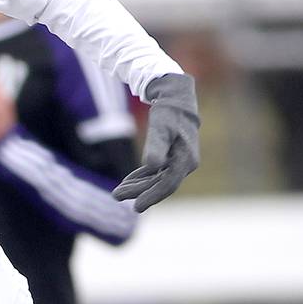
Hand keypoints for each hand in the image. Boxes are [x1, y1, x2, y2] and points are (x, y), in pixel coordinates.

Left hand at [114, 72, 199, 210]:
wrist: (176, 96)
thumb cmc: (168, 112)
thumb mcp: (160, 128)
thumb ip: (156, 147)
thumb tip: (153, 166)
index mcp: (186, 160)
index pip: (168, 185)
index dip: (152, 197)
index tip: (136, 207)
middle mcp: (186, 163)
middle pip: (160, 184)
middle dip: (138, 192)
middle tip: (116, 195)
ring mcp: (180, 161)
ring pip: (157, 179)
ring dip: (138, 186)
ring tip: (118, 192)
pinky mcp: (173, 156)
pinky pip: (157, 172)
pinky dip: (143, 177)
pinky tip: (128, 181)